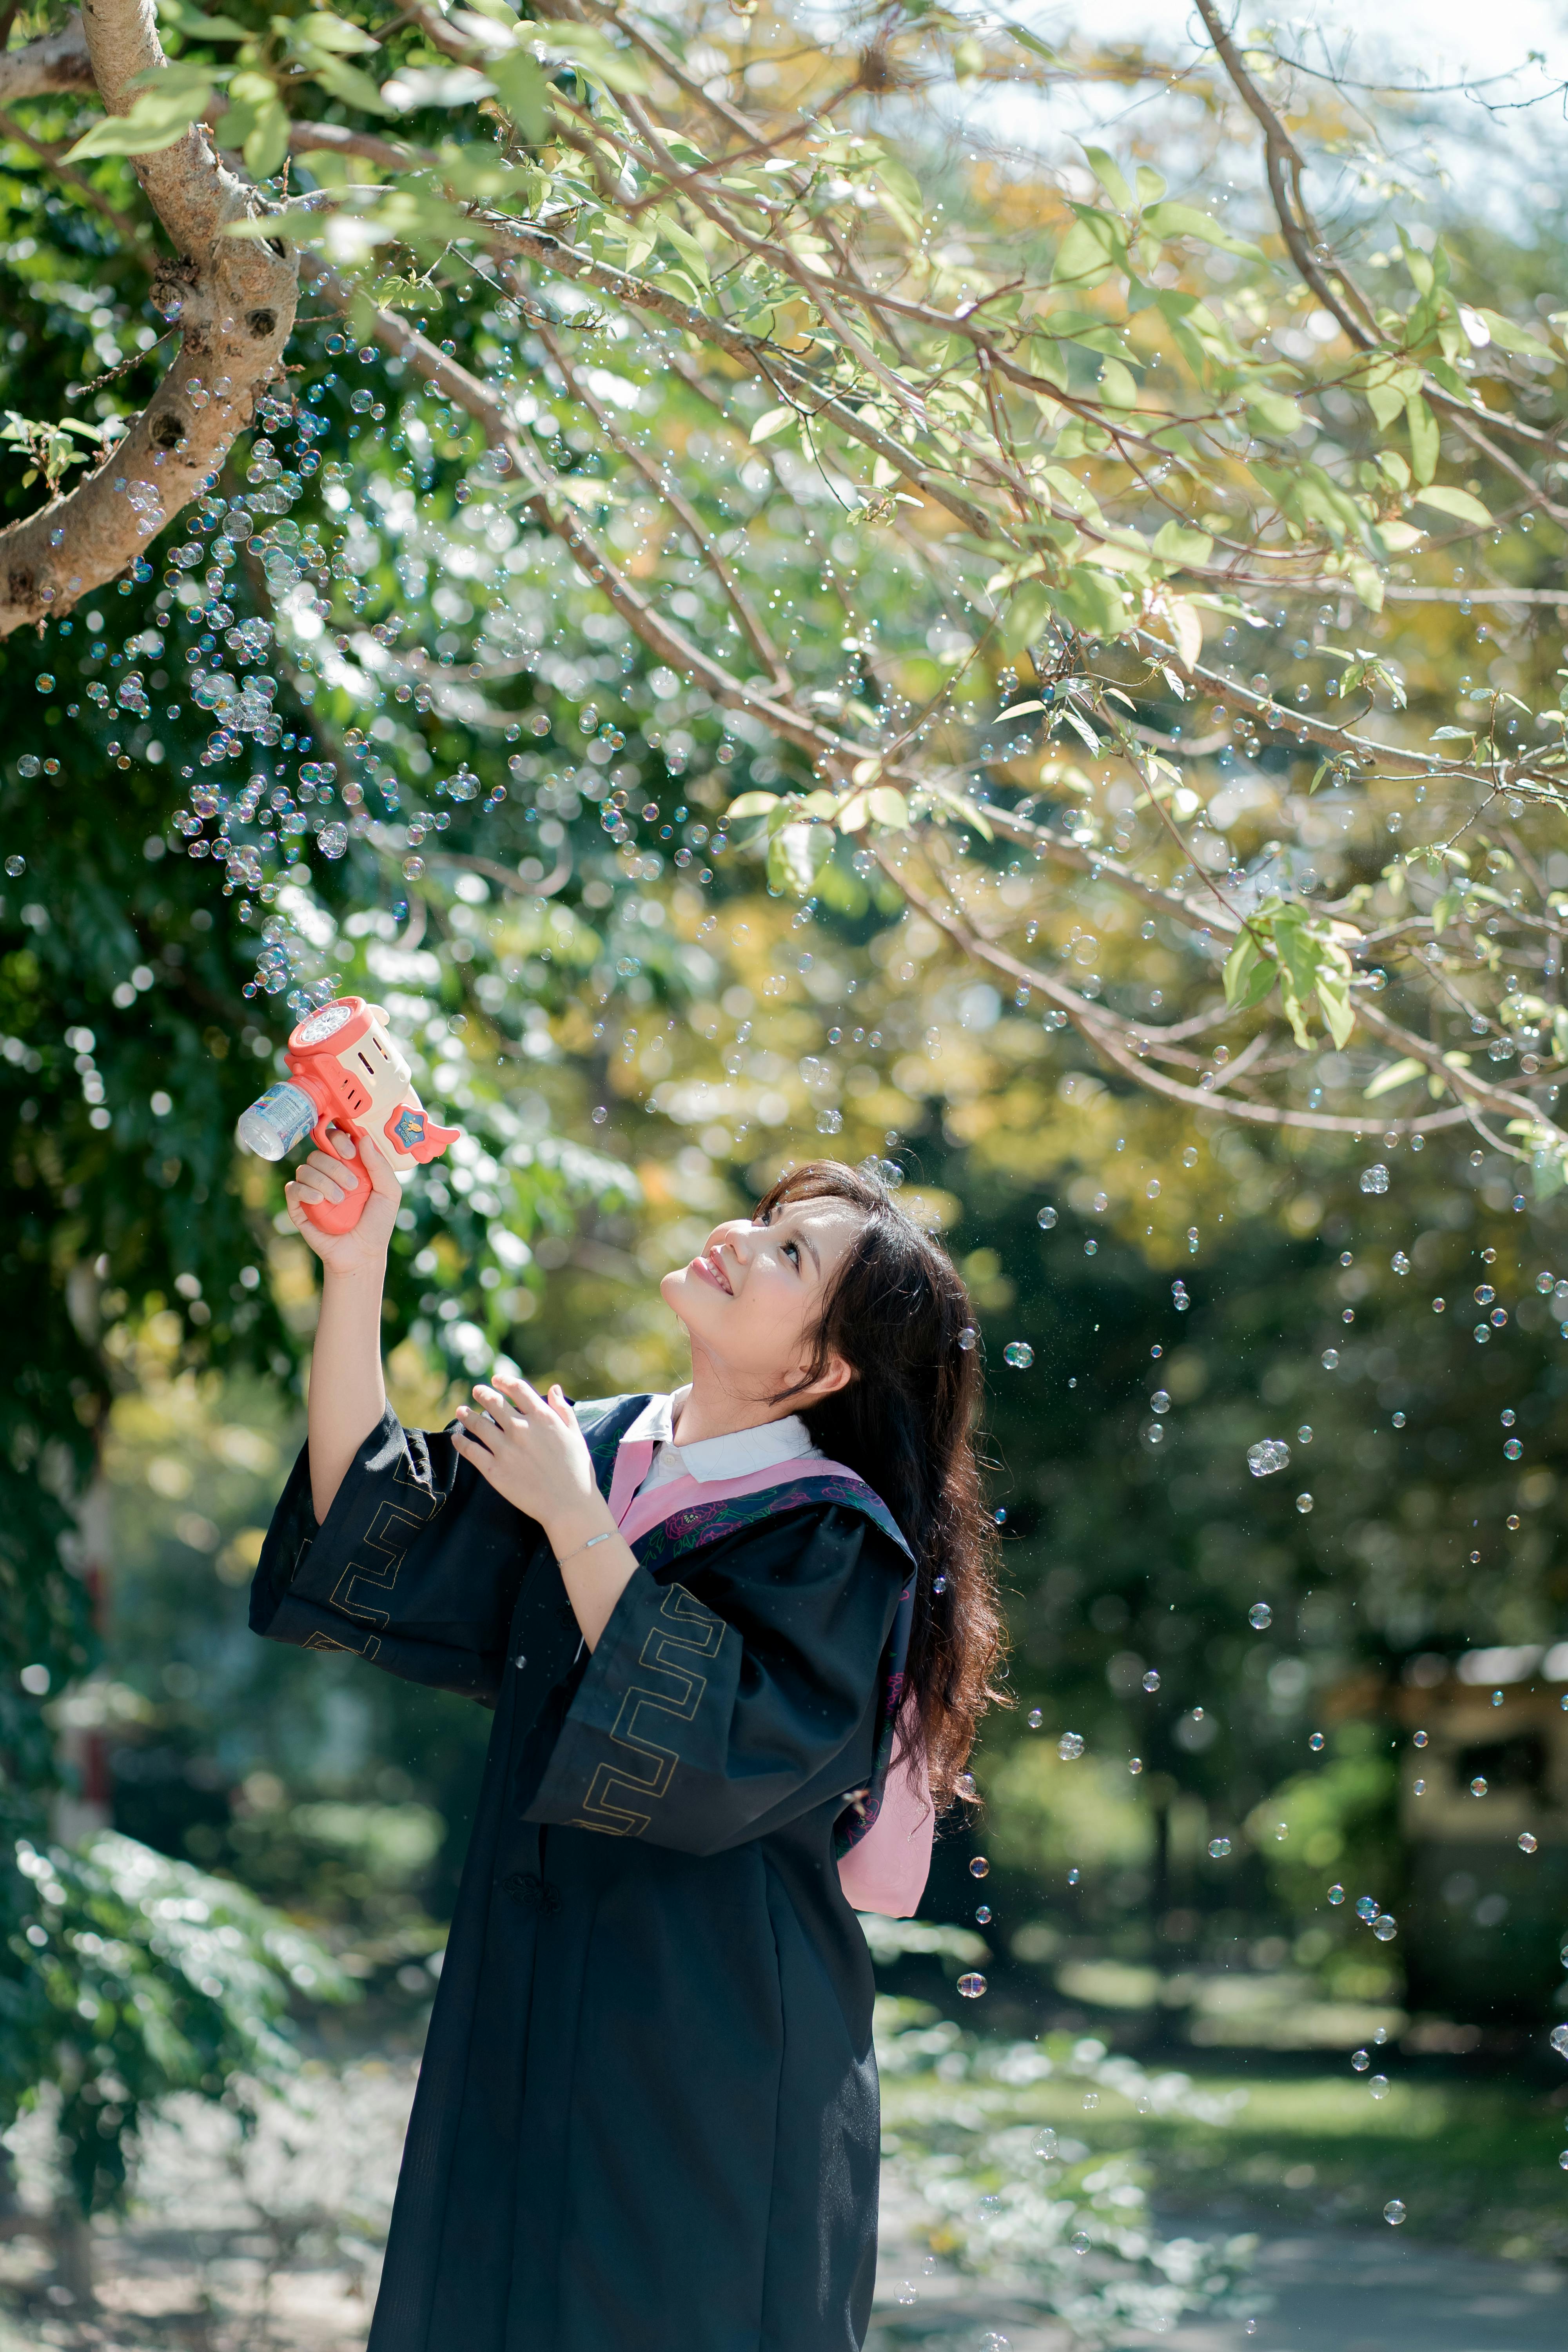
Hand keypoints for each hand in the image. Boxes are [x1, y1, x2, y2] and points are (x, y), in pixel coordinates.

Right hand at [284, 1125, 400, 1278]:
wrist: (361, 1254)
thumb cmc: (377, 1223)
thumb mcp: (389, 1193)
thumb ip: (379, 1165)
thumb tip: (364, 1137)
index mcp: (348, 1166)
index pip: (335, 1139)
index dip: (339, 1139)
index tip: (350, 1153)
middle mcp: (328, 1174)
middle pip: (319, 1153)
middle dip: (335, 1167)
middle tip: (351, 1186)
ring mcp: (312, 1189)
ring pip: (305, 1169)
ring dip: (322, 1181)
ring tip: (338, 1201)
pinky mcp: (299, 1206)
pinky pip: (292, 1188)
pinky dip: (304, 1191)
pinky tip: (318, 1201)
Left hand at [452, 1374, 607, 1550]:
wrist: (569, 1505)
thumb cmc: (577, 1470)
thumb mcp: (575, 1434)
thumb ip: (563, 1410)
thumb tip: (554, 1388)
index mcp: (542, 1418)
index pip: (518, 1389)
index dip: (504, 1381)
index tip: (496, 1379)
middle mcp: (521, 1429)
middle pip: (494, 1403)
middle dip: (483, 1394)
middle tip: (476, 1391)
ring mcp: (505, 1449)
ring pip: (479, 1424)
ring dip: (467, 1415)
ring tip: (460, 1410)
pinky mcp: (494, 1470)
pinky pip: (472, 1451)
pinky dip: (461, 1442)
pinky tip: (456, 1438)